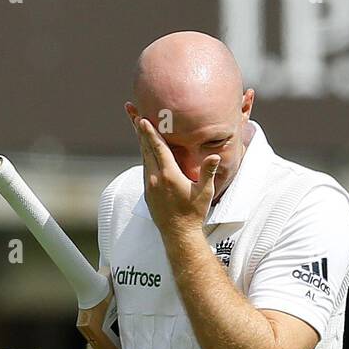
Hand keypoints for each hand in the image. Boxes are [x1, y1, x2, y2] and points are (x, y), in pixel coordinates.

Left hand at [134, 117, 219, 236]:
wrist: (179, 235)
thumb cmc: (194, 214)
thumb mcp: (205, 192)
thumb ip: (208, 172)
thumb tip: (215, 156)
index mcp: (169, 175)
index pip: (157, 148)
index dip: (149, 132)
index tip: (142, 119)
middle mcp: (155, 179)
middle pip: (145, 148)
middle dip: (140, 130)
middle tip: (132, 113)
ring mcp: (149, 186)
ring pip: (143, 158)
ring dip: (141, 142)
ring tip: (137, 126)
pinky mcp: (147, 193)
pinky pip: (145, 169)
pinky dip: (144, 156)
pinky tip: (145, 150)